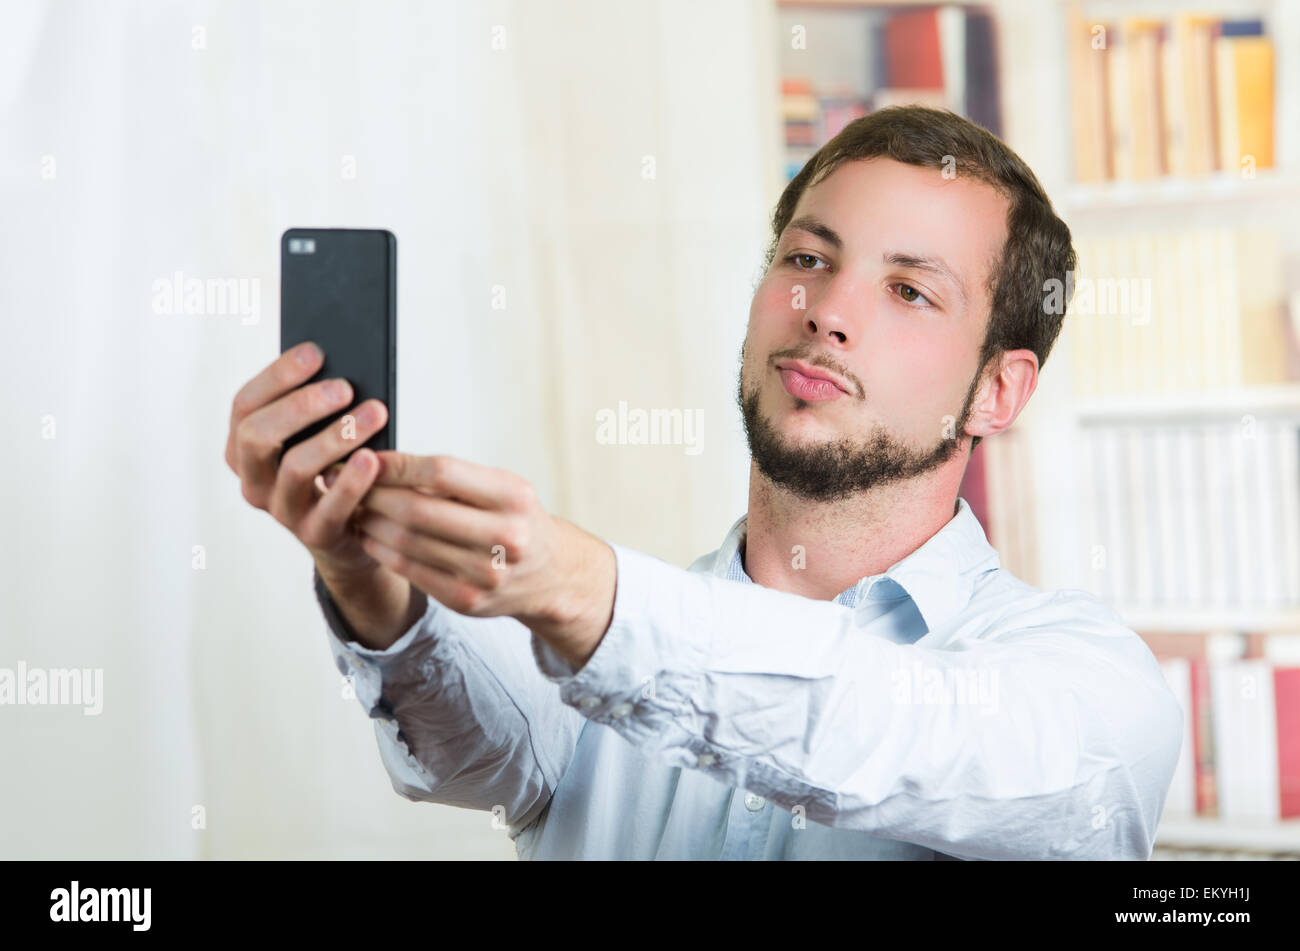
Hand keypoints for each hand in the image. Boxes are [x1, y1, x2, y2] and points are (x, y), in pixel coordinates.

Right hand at [225, 340, 391, 578]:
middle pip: (257, 435)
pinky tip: (372, 459)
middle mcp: (254, 479)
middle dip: (300, 405)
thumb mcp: (316, 434)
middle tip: (344, 386)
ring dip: (336, 436)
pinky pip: (331, 507)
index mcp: (244, 448)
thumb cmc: (332, 467)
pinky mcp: (316, 534)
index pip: (244, 405)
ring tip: (374, 413)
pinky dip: (352, 481)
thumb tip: (342, 365)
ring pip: (296, 469)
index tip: (315, 351)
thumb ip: (317, 407)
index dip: (277, 376)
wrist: (350, 530)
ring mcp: (282, 510)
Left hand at [342, 453, 616, 666]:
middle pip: (417, 510)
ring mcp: (486, 574)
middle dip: (373, 493)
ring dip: (370, 521)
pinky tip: (370, 535)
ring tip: (354, 506)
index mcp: (514, 497)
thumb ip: (452, 476)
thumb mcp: (502, 487)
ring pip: (407, 542)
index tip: (367, 457)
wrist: (550, 575)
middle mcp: (505, 537)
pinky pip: (410, 570)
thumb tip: (381, 462)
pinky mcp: (467, 601)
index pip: (441, 472)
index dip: (396, 464)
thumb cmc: (517, 519)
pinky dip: (381, 550)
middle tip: (346, 481)